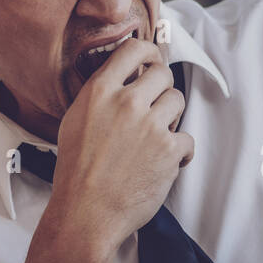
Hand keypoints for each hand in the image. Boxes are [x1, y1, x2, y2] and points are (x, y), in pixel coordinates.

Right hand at [48, 37, 193, 250]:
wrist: (87, 212)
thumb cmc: (77, 172)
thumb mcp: (75, 122)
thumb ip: (100, 97)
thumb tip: (123, 81)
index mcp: (100, 92)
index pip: (133, 50)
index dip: (149, 51)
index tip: (154, 59)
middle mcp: (127, 103)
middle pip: (163, 74)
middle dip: (163, 88)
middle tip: (156, 106)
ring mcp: (151, 126)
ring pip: (178, 101)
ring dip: (171, 118)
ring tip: (156, 138)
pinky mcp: (169, 150)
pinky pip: (187, 139)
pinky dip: (180, 152)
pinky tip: (167, 162)